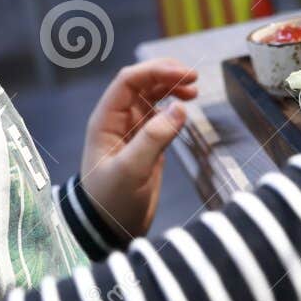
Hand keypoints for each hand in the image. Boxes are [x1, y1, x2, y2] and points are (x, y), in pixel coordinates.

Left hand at [79, 58, 199, 239]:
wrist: (109, 230)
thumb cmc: (111, 201)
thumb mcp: (131, 171)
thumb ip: (154, 138)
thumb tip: (179, 108)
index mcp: (106, 120)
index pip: (129, 81)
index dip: (156, 71)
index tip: (185, 74)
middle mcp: (118, 120)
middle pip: (142, 83)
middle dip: (167, 75)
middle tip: (194, 79)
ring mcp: (132, 130)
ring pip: (152, 96)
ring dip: (171, 88)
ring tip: (194, 92)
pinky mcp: (146, 143)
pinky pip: (160, 115)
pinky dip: (174, 107)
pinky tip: (186, 108)